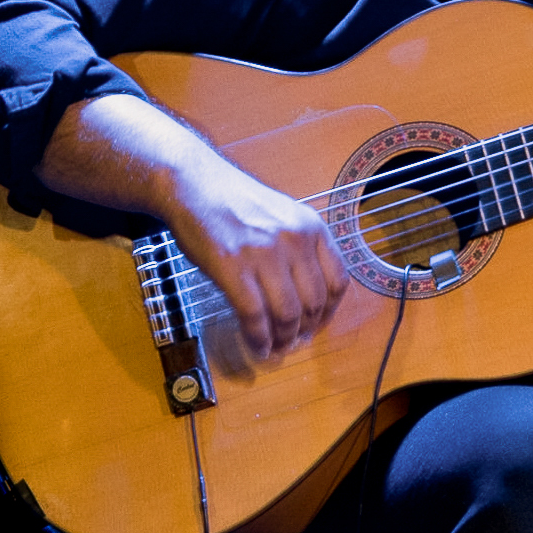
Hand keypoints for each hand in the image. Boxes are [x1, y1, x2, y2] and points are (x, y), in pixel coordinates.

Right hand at [37, 94, 348, 358]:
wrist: (195, 185)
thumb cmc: (238, 203)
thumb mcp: (284, 216)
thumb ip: (302, 249)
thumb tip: (309, 298)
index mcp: (312, 227)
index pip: (337, 281)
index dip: (329, 311)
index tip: (317, 323)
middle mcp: (294, 240)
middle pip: (313, 302)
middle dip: (305, 330)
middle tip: (293, 342)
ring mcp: (264, 254)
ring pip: (287, 314)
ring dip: (283, 339)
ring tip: (275, 348)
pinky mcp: (232, 268)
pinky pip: (254, 316)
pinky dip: (258, 338)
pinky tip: (257, 346)